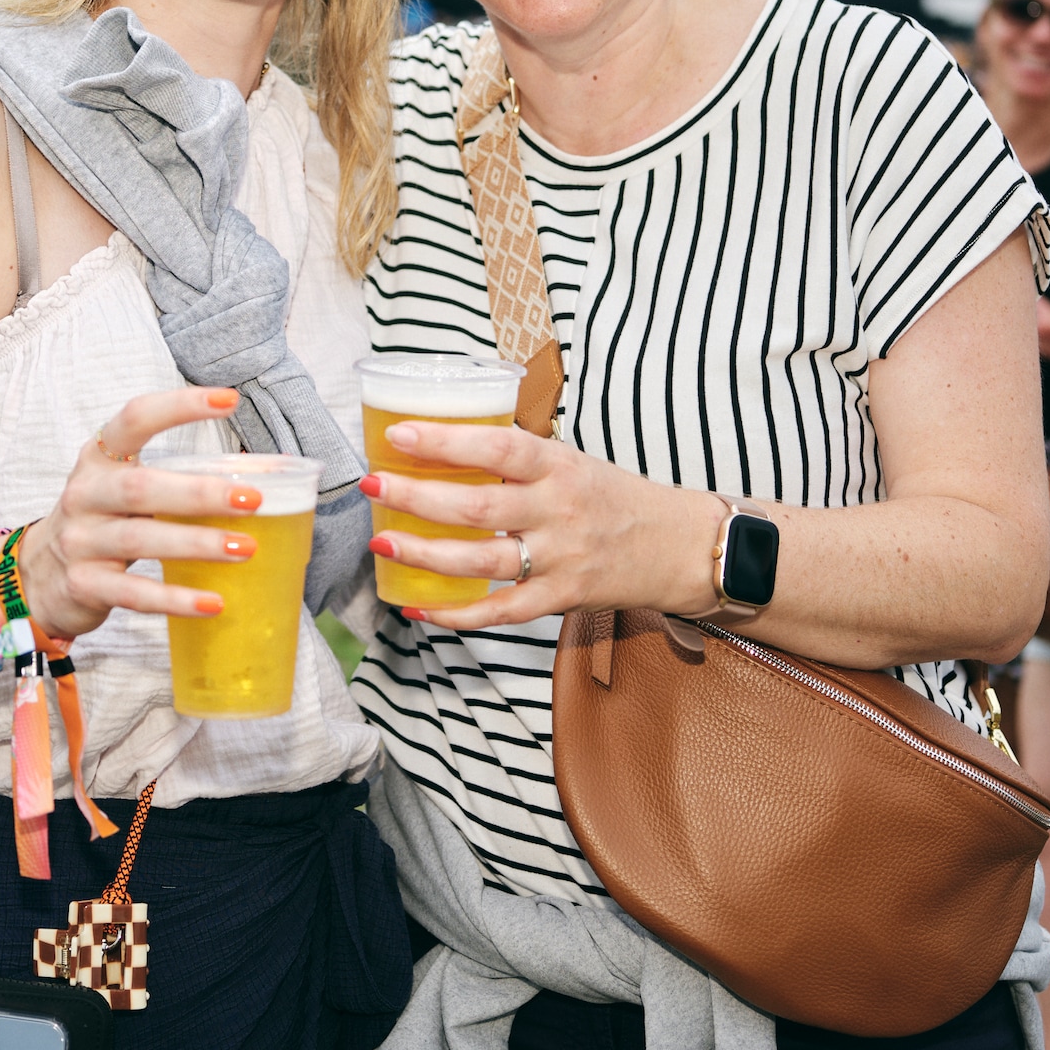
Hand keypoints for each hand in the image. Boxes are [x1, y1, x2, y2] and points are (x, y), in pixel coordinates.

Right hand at [13, 387, 264, 640]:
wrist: (39, 577)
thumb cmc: (102, 522)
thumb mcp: (122, 489)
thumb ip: (174, 479)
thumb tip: (265, 477)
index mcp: (100, 458)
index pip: (135, 419)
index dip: (180, 406)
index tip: (229, 400)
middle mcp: (84, 494)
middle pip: (141, 488)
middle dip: (199, 493)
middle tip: (252, 499)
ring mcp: (80, 541)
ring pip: (139, 539)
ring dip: (196, 544)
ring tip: (246, 548)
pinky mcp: (83, 585)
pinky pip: (133, 593)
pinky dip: (174, 599)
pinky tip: (212, 603)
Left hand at [358, 422, 723, 631]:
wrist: (677, 545)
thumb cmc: (613, 496)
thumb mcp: (571, 461)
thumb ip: (517, 458)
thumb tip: (445, 440)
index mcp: (558, 466)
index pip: (497, 448)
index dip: (446, 441)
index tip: (399, 435)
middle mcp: (557, 511)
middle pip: (476, 508)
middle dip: (415, 497)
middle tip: (372, 485)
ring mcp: (559, 560)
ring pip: (480, 562)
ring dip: (424, 553)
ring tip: (381, 541)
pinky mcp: (560, 599)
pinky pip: (500, 613)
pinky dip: (456, 614)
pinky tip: (419, 607)